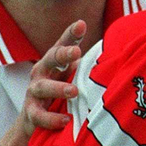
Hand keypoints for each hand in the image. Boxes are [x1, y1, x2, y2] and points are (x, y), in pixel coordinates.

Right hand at [20, 20, 85, 135]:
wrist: (32, 120)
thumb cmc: (58, 92)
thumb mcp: (71, 76)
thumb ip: (86, 66)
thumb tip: (114, 54)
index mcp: (53, 62)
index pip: (63, 44)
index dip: (71, 34)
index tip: (81, 25)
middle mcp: (42, 73)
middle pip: (50, 59)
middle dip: (63, 54)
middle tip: (76, 52)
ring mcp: (34, 92)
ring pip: (43, 87)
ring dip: (58, 88)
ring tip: (74, 91)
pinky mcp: (31, 113)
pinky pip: (39, 116)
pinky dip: (52, 118)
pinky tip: (65, 120)